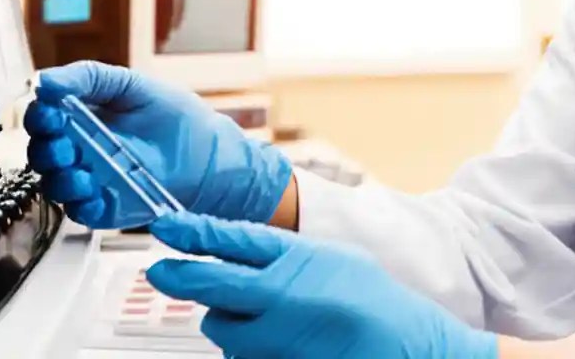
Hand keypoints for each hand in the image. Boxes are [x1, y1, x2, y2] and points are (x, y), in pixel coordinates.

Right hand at [24, 61, 292, 227]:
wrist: (209, 155)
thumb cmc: (173, 117)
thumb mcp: (131, 85)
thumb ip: (87, 78)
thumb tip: (45, 80)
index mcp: (79, 117)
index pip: (43, 117)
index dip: (40, 116)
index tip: (50, 112)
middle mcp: (79, 149)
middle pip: (41, 153)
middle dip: (46, 150)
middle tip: (64, 145)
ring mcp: (90, 180)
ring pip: (55, 185)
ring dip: (61, 179)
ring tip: (82, 172)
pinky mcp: (104, 207)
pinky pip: (80, 212)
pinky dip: (81, 205)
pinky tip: (93, 192)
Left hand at [146, 212, 499, 358]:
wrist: (413, 351)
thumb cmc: (378, 307)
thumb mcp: (335, 262)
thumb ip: (286, 258)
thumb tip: (238, 254)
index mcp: (298, 259)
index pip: (231, 238)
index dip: (193, 232)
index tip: (165, 229)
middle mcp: (282, 295)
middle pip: (209, 283)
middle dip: (180, 276)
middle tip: (162, 271)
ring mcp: (277, 336)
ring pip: (221, 329)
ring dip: (228, 324)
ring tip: (264, 323)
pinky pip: (240, 358)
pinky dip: (248, 352)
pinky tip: (276, 345)